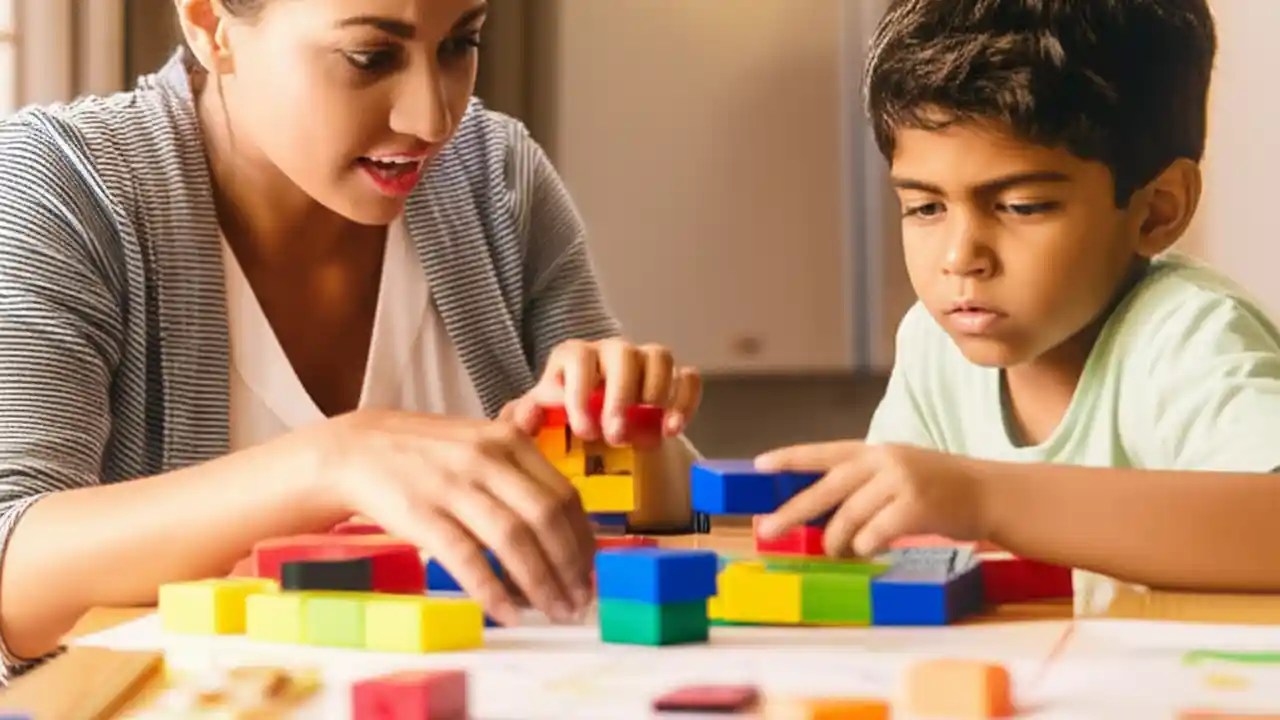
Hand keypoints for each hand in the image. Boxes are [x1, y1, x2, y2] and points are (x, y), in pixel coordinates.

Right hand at [315, 410, 595, 625]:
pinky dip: (493, 591)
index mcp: (509, 440)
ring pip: (514, 540)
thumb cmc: (427, 454)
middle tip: (581, 600)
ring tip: (556, 611)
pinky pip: (467, 558)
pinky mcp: (423, 514)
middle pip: (546, 518)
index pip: (564, 494)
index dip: (584, 538)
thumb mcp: (480, 442)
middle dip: (571, 567)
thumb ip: (520, 472)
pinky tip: (510, 614)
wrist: (356, 450)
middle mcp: (486, 459)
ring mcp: (454, 486)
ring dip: (542, 583)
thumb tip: (567, 525)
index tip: (593, 571)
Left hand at [500, 338, 701, 445]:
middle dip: (621, 397)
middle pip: (623, 354)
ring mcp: (644, 363)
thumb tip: (526, 416)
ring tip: (647, 430)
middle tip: (615, 436)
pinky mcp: (672, 380)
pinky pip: (688, 376)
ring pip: (659, 356)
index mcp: (574, 357)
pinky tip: (673, 429)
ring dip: (655, 393)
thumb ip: (524, 417)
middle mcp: (610, 352)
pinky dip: (685, 400)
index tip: (584, 430)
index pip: (578, 357)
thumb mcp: (537, 421)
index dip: (581, 392)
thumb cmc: (563, 424)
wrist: (595, 437)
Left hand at [753, 441, 990, 557]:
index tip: (759, 465)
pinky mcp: (916, 506)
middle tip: (767, 529)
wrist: (989, 493)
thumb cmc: (937, 489)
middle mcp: (883, 459)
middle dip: (792, 511)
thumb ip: (861, 483)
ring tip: (836, 551)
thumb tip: (815, 513)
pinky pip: (874, 534)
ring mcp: (900, 481)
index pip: (824, 452)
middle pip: (826, 488)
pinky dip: (866, 547)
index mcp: (874, 450)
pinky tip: (870, 550)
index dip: (790, 458)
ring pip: (848, 517)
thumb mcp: (897, 471)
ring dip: (837, 541)